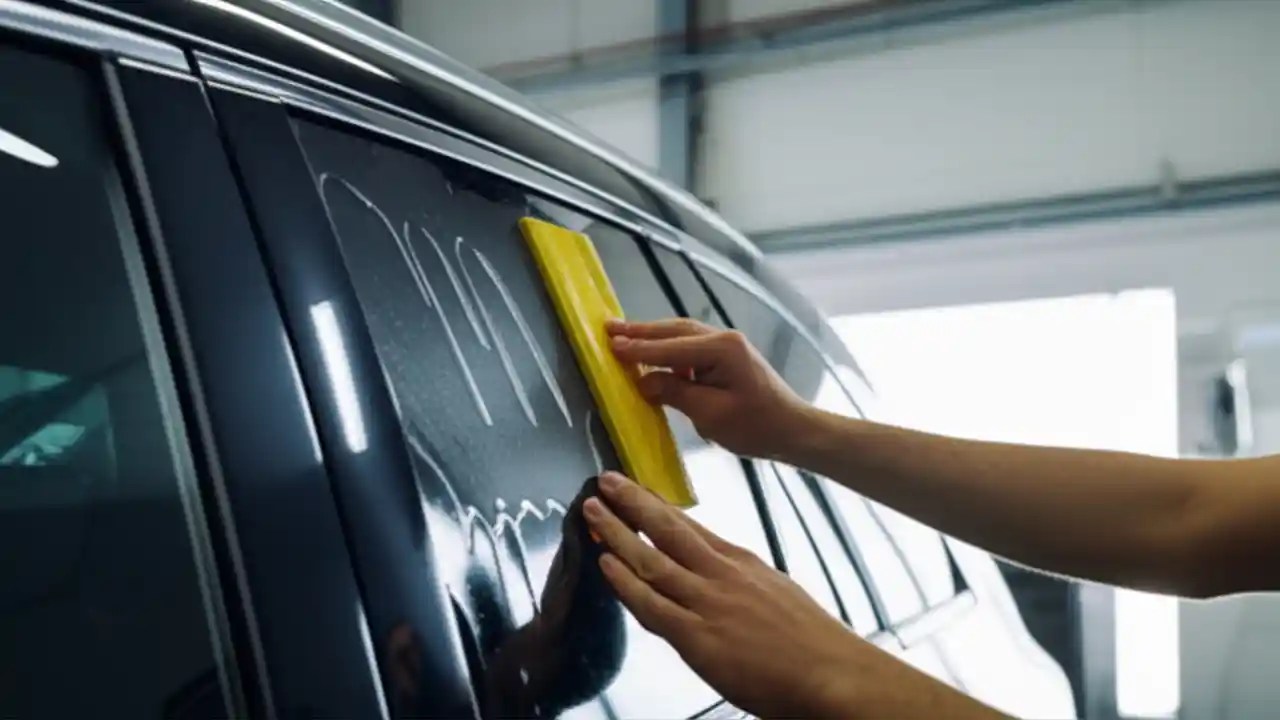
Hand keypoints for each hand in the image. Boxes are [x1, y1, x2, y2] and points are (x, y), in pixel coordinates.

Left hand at [582, 471, 865, 717]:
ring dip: (618, 532)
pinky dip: (626, 582)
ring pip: (652, 559)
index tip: (633, 488)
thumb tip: (715, 573)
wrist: (833, 673)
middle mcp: (721, 574)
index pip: (689, 525)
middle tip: (604, 480)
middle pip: (667, 528)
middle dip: (632, 501)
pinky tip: (606, 563)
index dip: (656, 505)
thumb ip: (739, 581)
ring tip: (592, 510)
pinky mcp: (699, 638)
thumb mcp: (775, 591)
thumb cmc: (810, 641)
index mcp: (740, 561)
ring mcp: (708, 604)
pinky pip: (653, 605)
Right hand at [607, 318, 811, 458]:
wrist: (792, 429)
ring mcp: (727, 344)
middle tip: (608, 328)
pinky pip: (691, 346)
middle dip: (641, 331)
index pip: (670, 348)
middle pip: (674, 330)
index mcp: (721, 349)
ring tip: (622, 336)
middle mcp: (723, 338)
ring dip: (653, 336)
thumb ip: (675, 393)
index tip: (609, 345)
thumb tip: (643, 381)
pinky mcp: (728, 355)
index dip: (638, 349)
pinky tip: (653, 356)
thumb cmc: (755, 426)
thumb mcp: (711, 415)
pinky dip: (668, 348)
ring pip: (682, 334)